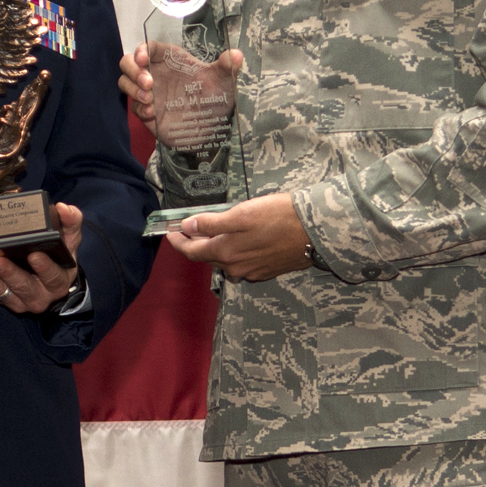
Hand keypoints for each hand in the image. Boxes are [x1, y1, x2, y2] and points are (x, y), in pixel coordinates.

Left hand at [0, 203, 83, 313]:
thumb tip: (65, 208)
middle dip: (8, 274)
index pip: (52, 276)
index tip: (34, 255)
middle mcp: (38, 296)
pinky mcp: (0, 300)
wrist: (51, 281)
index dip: (44, 268)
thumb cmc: (58, 257)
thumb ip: (71, 223)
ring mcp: (17, 300)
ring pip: (1, 292)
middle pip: (23, 287)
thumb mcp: (70, 241)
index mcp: (57, 282)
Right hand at [119, 42, 242, 144]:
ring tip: (150, 99)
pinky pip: (133, 107)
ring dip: (132, 89)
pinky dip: (139, 109)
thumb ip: (227, 67)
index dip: (141, 50)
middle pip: (128, 63)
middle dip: (133, 70)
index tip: (143, 58)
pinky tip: (153, 113)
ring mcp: (148, 92)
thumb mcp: (223, 82)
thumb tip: (236, 55)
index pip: (148, 47)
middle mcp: (155, 73)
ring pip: (125, 82)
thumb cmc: (215, 99)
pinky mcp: (146, 112)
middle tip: (149, 83)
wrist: (211, 130)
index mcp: (170, 59)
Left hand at [168, 194, 310, 281]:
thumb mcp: (242, 214)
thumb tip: (187, 227)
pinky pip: (241, 264)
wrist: (315, 231)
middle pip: (208, 257)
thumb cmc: (278, 216)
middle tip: (190, 228)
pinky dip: (233, 253)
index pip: (192, 251)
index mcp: (226, 253)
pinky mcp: (266, 272)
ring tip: (213, 232)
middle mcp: (236, 268)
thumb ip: (212, 223)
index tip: (170, 232)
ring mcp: (252, 272)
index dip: (179, 242)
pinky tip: (239, 241)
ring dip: (216, 249)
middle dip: (196, 244)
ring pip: (225, 261)